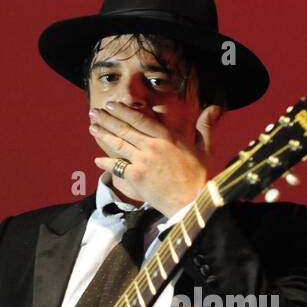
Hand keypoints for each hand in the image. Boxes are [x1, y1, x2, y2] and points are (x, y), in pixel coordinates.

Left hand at [90, 101, 221, 216]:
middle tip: (95, 112)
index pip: (141, 119)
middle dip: (108, 119)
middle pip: (125, 129)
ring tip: (92, 127)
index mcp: (167, 137)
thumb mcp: (206, 149)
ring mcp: (142, 161)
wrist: (193, 201)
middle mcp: (152, 146)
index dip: (124, 111)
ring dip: (103, 134)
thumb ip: (205, 127)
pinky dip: (105, 163)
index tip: (113, 104)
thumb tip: (214, 108)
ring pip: (118, 144)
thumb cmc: (201, 176)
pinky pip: (116, 167)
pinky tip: (97, 159)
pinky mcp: (136, 177)